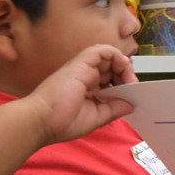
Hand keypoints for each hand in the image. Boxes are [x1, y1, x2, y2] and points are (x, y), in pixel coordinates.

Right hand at [22, 45, 137, 145]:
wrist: (41, 122)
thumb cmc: (61, 123)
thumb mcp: (96, 118)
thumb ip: (114, 109)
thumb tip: (131, 104)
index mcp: (88, 90)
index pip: (111, 79)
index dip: (124, 84)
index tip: (132, 95)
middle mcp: (85, 77)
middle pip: (112, 67)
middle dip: (126, 75)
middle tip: (133, 87)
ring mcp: (82, 69)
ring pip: (108, 57)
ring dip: (123, 65)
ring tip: (129, 79)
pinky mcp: (79, 64)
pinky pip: (101, 50)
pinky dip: (115, 54)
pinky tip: (122, 65)